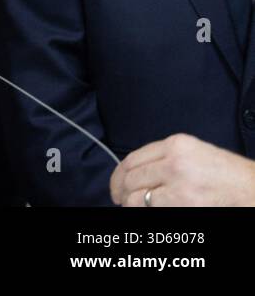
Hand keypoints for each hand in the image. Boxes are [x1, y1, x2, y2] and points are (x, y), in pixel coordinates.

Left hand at [110, 133, 254, 206]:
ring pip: (137, 196)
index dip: (118, 174)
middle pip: (131, 177)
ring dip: (131, 204)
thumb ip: (166, 157)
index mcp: (176, 145)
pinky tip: (148, 212)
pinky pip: (152, 209)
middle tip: (120, 199)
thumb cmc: (227, 174)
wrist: (253, 188)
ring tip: (132, 207)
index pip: (133, 158)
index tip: (116, 184)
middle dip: (121, 191)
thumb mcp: (195, 153)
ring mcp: (179, 184)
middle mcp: (174, 161)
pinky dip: (145, 212)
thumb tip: (136, 172)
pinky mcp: (184, 204)